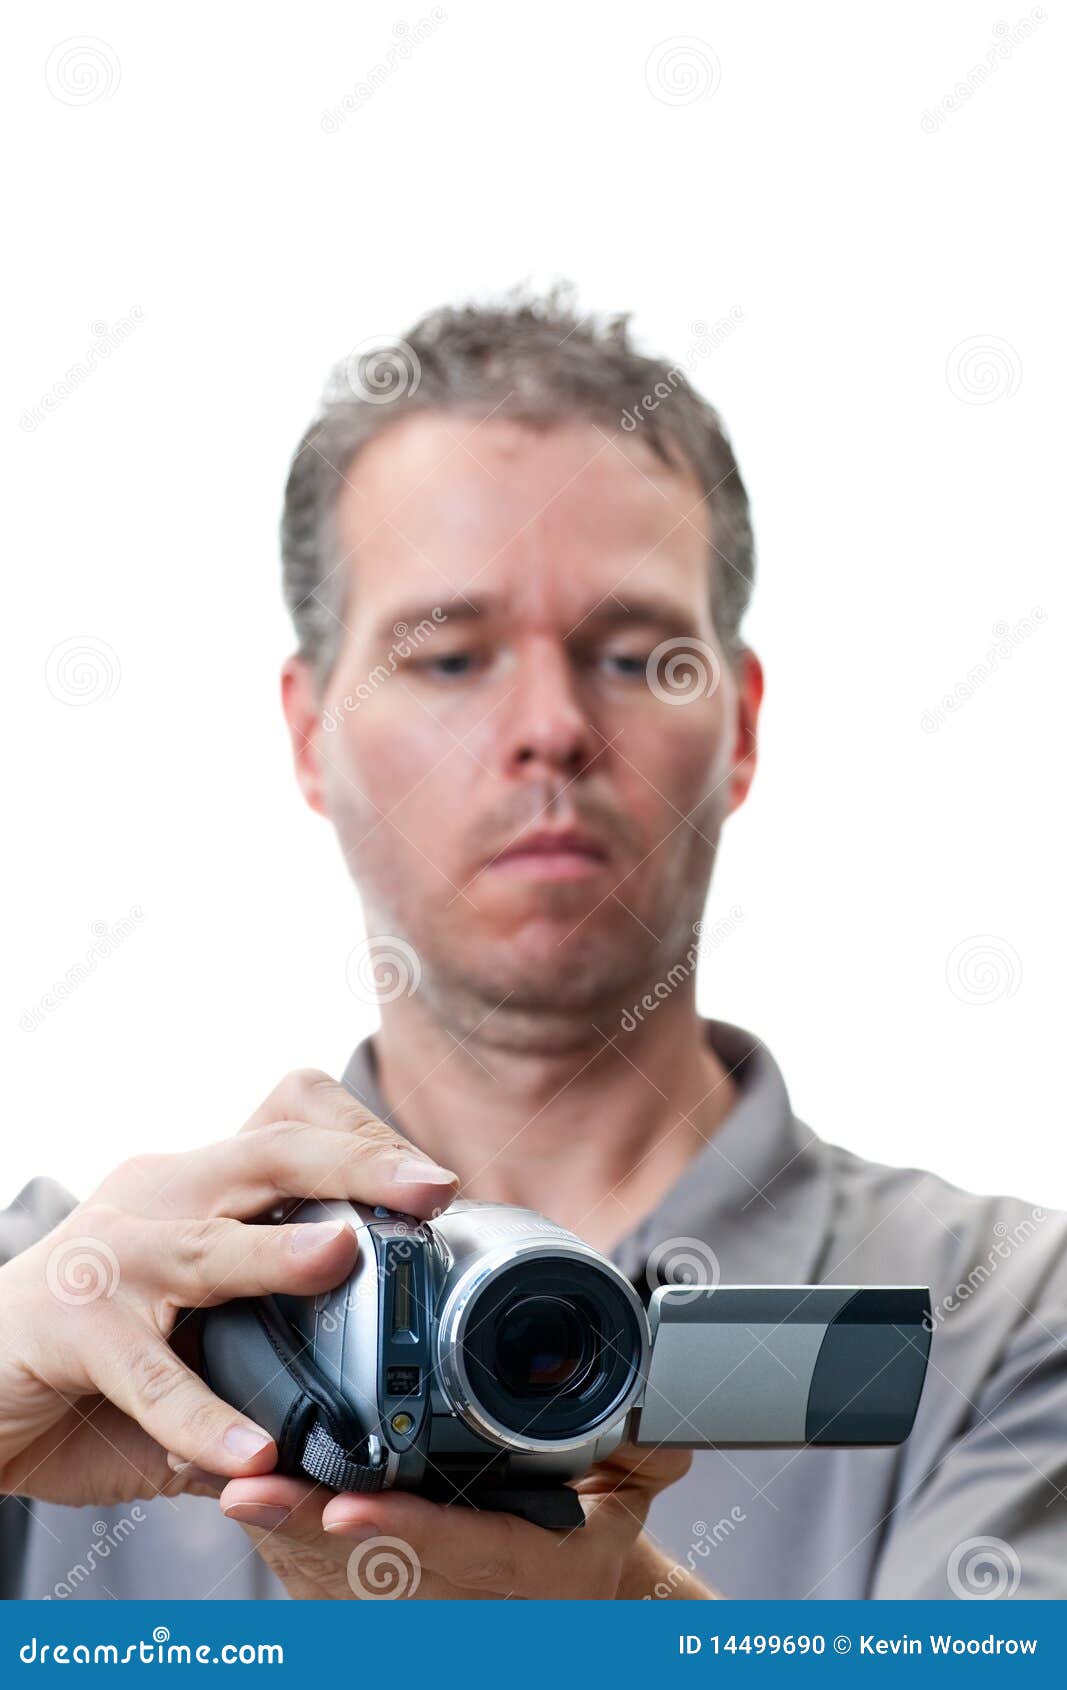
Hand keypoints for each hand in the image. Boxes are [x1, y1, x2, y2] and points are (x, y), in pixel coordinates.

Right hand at [0, 1070, 456, 1508]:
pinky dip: (204, 1416)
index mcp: (196, 1183)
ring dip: (277, 1254)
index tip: (434, 1182)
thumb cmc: (88, 1350)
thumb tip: (368, 1411)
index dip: (365, 1141)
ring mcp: (113, 1260)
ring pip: (208, 1246)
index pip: (290, 1124)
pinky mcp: (73, 1332)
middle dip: (357, 1164)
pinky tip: (253, 1451)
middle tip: (431, 1188)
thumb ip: (269, 1356)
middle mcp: (158, 1197)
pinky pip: (150, 1378)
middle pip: (268, 1153)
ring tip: (340, 1260)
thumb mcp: (193, 1327)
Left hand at [216, 1441, 699, 1599]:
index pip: (459, 1549)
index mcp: (521, 1563)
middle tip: (249, 1490)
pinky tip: (238, 1498)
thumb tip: (669, 1421)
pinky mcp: (377, 1603)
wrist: (572, 1615)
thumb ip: (643, 1454)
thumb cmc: (589, 1543)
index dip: (403, 1531)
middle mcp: (458, 1594)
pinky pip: (317, 1579)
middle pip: (370, 1566)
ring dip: (280, 1533)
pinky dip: (279, 1540)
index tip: (349, 1509)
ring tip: (231, 1484)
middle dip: (305, 1528)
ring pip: (333, 1577)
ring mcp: (411, 1605)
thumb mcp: (627, 1499)